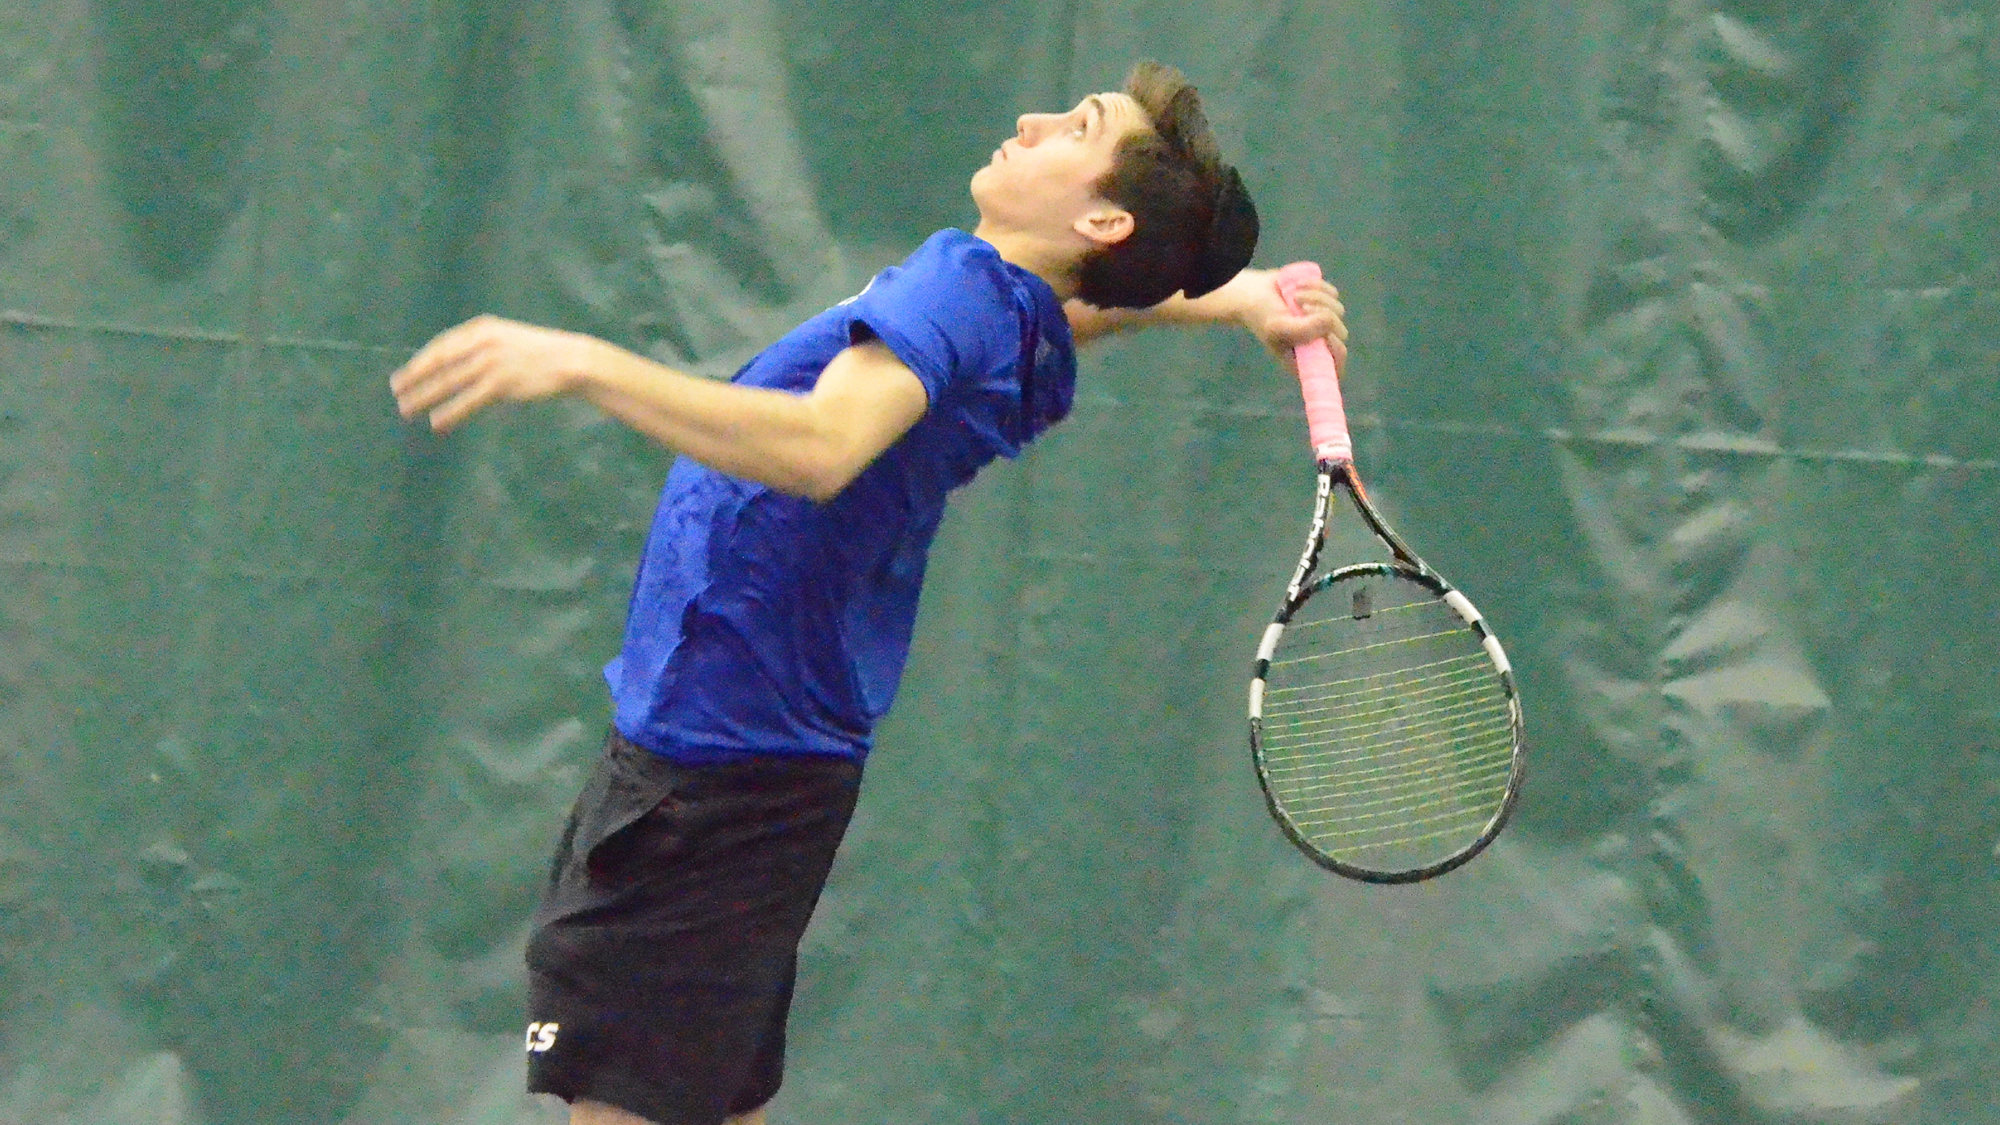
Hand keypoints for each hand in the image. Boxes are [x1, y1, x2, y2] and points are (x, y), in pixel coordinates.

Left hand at [390, 314, 591, 432]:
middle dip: (414, 379)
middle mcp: (481, 343)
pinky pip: (468, 401)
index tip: (404, 376)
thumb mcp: (506, 339)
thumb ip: (480, 347)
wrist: (571, 360)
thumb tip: (454, 365)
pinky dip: (450, 412)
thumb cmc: (539, 353)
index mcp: (481, 329)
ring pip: (448, 382)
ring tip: (407, 410)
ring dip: (425, 397)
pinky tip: (437, 422)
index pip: (441, 346)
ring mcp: (491, 363)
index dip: (419, 362)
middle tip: (396, 392)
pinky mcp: (501, 384)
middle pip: (439, 363)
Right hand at [1229, 266, 1348, 371]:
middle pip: (1341, 334)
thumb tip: (1329, 320)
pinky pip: (1333, 294)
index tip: (1324, 335)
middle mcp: (1318, 342)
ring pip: (1338, 310)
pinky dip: (1317, 287)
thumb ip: (1305, 330)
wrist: (1253, 292)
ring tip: (1294, 296)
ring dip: (1316, 298)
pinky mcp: (1323, 301)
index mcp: (1306, 358)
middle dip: (1322, 316)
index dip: (1335, 350)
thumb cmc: (1262, 316)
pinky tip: (1299, 287)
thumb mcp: (1278, 328)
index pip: (1335, 365)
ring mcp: (1323, 322)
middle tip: (1301, 308)